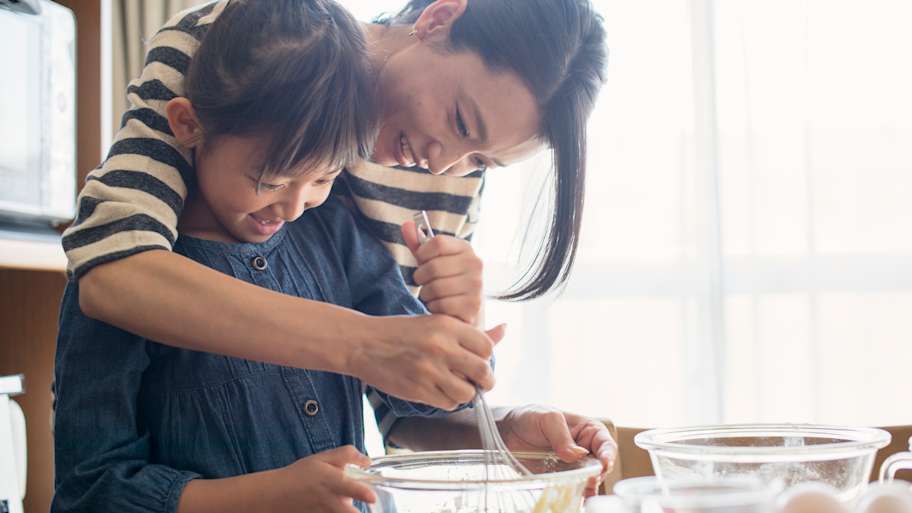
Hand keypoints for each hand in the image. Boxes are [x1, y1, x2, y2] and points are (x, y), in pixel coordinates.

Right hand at [275, 446, 375, 512]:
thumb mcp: (322, 458)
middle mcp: (330, 501)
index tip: (373, 497)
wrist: (276, 495)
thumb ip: (347, 455)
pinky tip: (330, 507)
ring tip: (340, 502)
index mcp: (332, 482)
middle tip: (363, 507)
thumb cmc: (301, 474)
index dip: (363, 494)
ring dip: (347, 511)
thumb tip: (368, 461)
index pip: (351, 488)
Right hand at [349, 314, 503, 409]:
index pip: (487, 347)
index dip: (487, 357)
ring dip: (465, 393)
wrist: (363, 344)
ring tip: (455, 386)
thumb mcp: (435, 323)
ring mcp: (429, 370)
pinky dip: (448, 401)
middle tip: (478, 381)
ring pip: (467, 393)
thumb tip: (504, 330)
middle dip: (485, 381)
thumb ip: (470, 332)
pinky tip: (438, 390)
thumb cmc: (401, 332)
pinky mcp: (418, 390)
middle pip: (483, 372)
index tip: (479, 360)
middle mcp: (441, 347)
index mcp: (447, 326)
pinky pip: (448, 404)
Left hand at [402, 219, 484, 325]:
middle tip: (424, 282)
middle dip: (421, 277)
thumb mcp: (432, 260)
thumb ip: (419, 244)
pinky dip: (434, 308)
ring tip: (433, 294)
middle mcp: (475, 264)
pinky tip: (440, 306)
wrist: (464, 307)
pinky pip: (441, 306)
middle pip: (433, 267)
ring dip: (426, 294)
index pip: (438, 243)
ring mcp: (477, 286)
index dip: (422, 253)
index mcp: (465, 248)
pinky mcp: (473, 306)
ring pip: (435, 288)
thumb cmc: (444, 280)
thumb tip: (406, 225)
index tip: (422, 261)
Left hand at [500, 405, 617, 496]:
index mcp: (587, 431)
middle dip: (596, 474)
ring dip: (587, 487)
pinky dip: (576, 495)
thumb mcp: (548, 419)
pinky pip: (573, 489)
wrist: (507, 432)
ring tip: (581, 490)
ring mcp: (573, 466)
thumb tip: (577, 454)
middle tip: (588, 479)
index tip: (604, 464)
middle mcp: (585, 450)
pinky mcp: (561, 478)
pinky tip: (576, 500)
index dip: (608, 455)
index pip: (605, 444)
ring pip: (588, 481)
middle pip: (599, 467)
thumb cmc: (530, 417)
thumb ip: (562, 436)